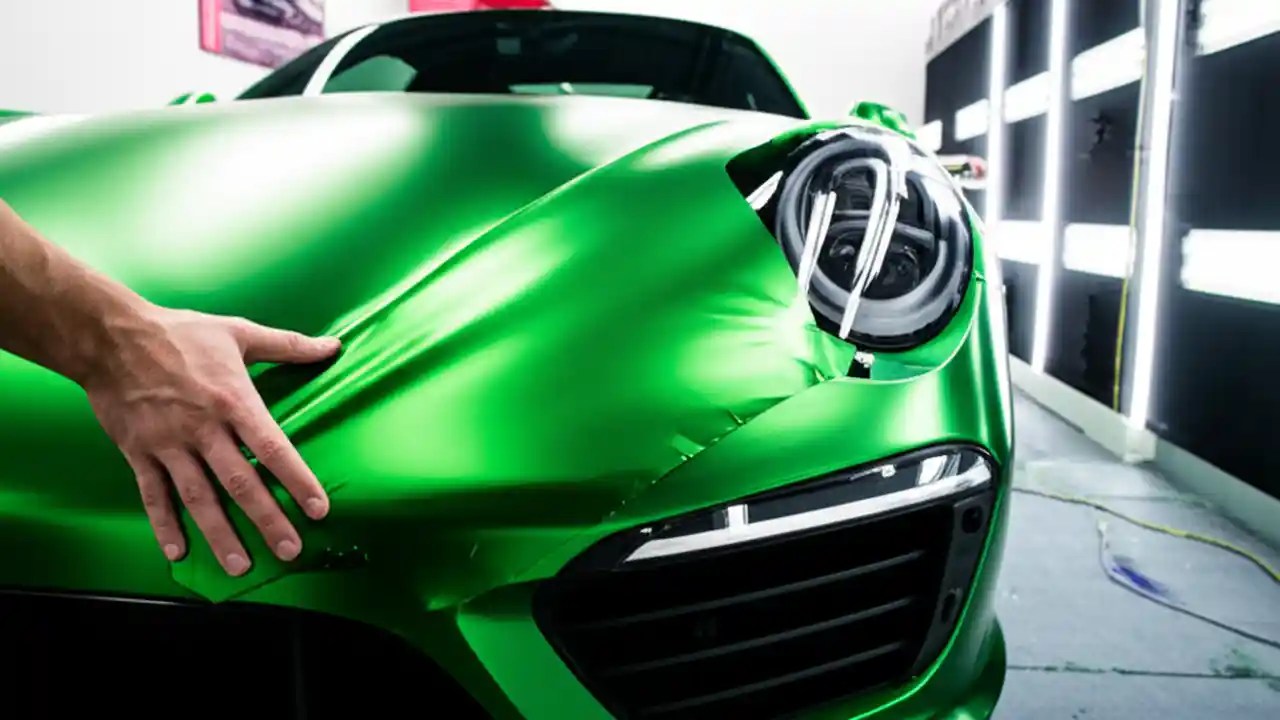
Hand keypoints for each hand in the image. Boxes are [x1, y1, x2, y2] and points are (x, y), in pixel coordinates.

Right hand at [83, 305, 339, 575]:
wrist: (110, 337)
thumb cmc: (180, 333)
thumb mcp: (239, 332)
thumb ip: (289, 345)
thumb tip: (333, 346)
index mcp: (233, 401)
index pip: (272, 448)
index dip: (297, 480)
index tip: (317, 509)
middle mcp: (203, 428)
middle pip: (240, 482)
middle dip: (266, 519)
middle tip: (289, 550)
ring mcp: (168, 444)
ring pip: (198, 497)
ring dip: (220, 533)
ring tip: (241, 565)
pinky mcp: (138, 452)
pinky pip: (152, 495)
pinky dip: (164, 524)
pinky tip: (178, 552)